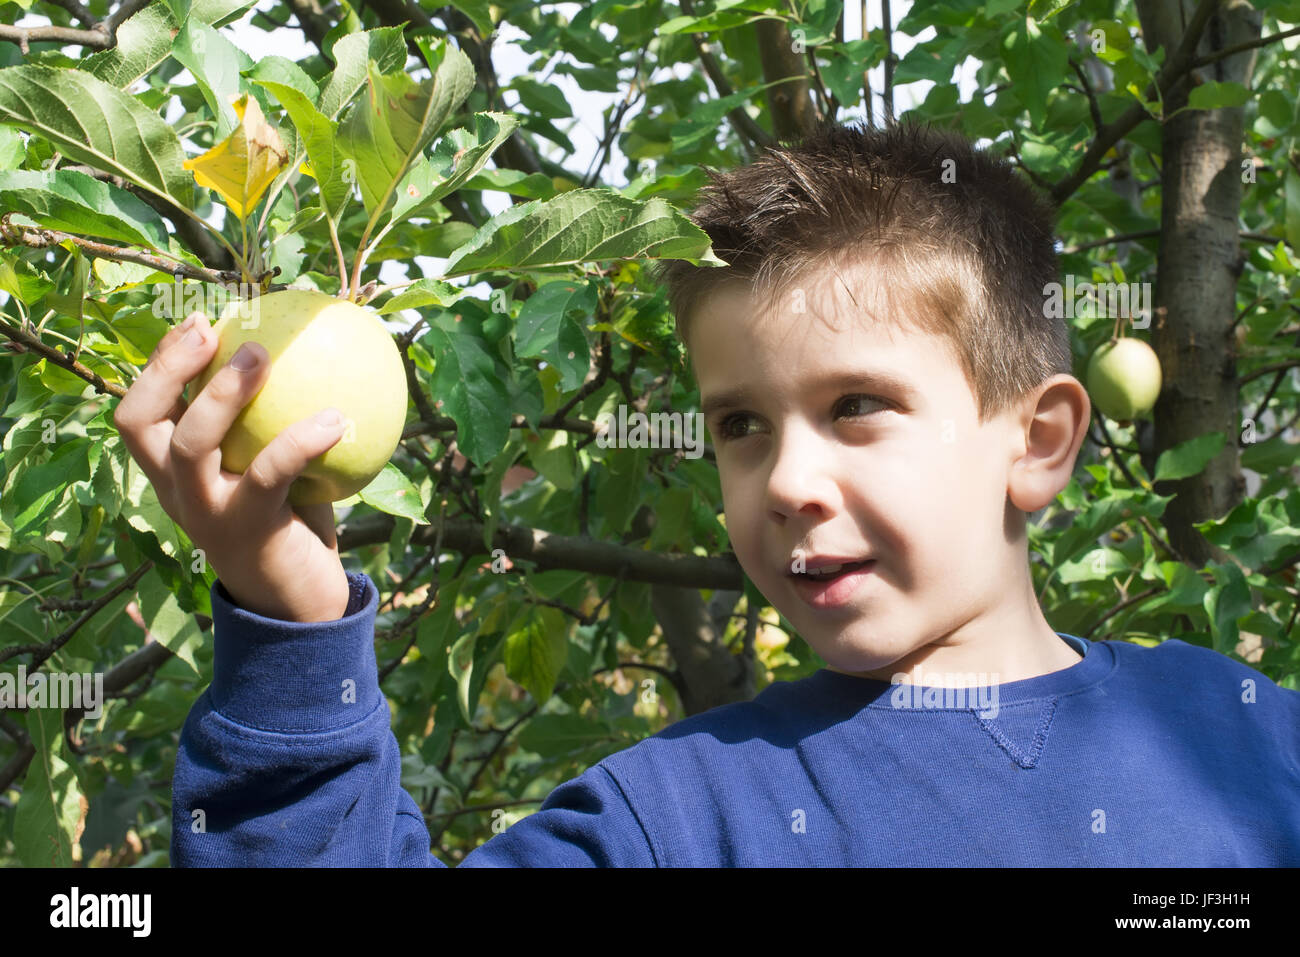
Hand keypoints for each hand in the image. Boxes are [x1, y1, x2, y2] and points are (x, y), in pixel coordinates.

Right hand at [113, 311, 351, 621]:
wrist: (300, 602)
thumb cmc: (290, 524)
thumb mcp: (277, 470)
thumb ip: (278, 425)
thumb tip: (317, 359)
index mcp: (172, 473)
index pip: (139, 411)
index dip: (158, 363)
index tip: (198, 321)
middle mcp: (175, 490)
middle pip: (138, 421)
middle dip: (168, 367)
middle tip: (213, 328)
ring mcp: (205, 512)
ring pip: (190, 444)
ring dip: (222, 394)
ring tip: (262, 355)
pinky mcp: (247, 529)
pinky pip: (270, 474)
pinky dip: (302, 440)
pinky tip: (338, 418)